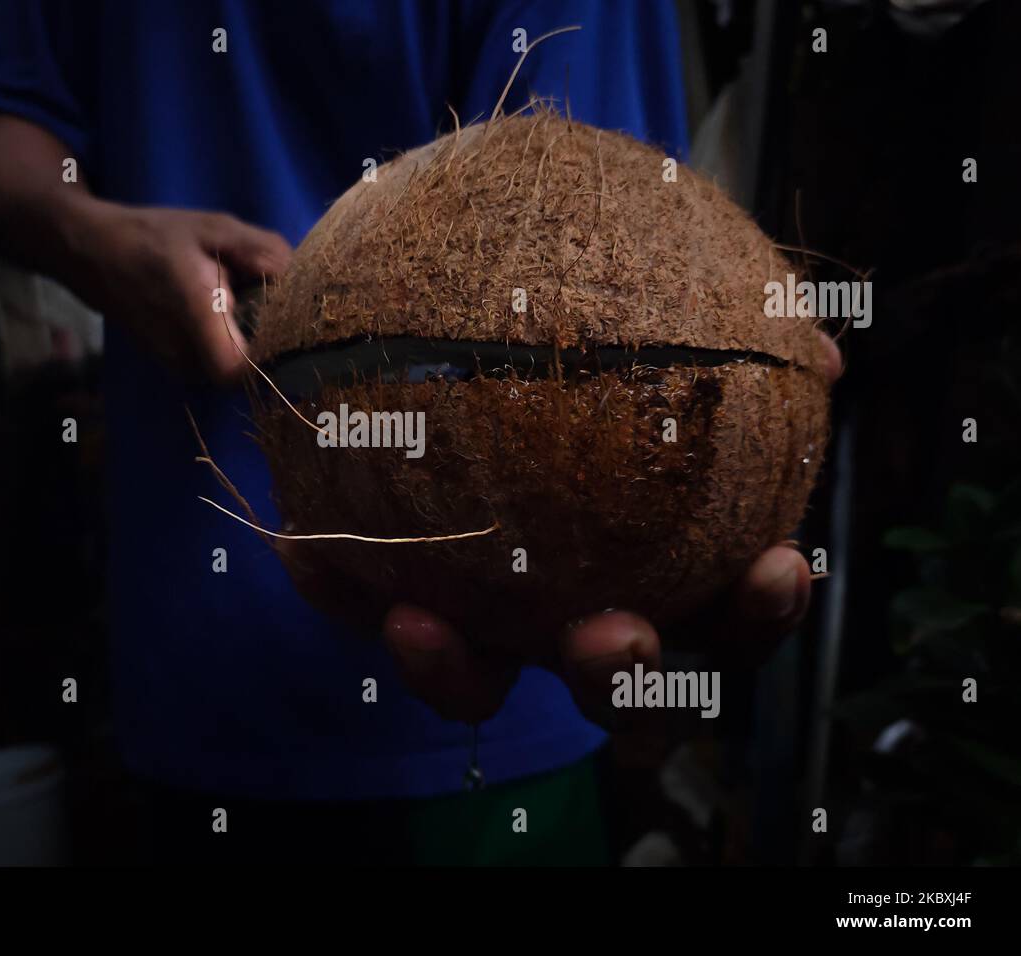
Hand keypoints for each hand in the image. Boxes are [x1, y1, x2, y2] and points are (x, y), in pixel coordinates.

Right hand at [67, 201, 290, 382]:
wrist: (93, 254)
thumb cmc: (156, 236)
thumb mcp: (214, 228)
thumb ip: (261, 250)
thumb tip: (298, 276)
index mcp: (195, 313)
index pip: (238, 371)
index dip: (272, 358)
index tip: (289, 328)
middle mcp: (184, 352)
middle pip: (247, 372)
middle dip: (268, 343)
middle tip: (272, 306)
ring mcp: (177, 365)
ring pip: (233, 369)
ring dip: (249, 342)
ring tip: (243, 303)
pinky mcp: (176, 367)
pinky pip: (217, 365)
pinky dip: (231, 344)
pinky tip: (226, 312)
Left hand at [383, 331, 844, 728]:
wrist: (460, 334)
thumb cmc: (594, 356)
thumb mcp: (666, 332)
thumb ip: (740, 347)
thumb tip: (826, 353)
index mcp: (652, 576)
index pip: (725, 616)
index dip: (757, 611)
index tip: (776, 565)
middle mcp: (569, 615)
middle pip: (612, 687)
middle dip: (619, 679)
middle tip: (608, 632)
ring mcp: (483, 621)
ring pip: (477, 684)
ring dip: (450, 672)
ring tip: (416, 623)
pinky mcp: (390, 599)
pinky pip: (362, 609)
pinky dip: (337, 589)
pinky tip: (305, 549)